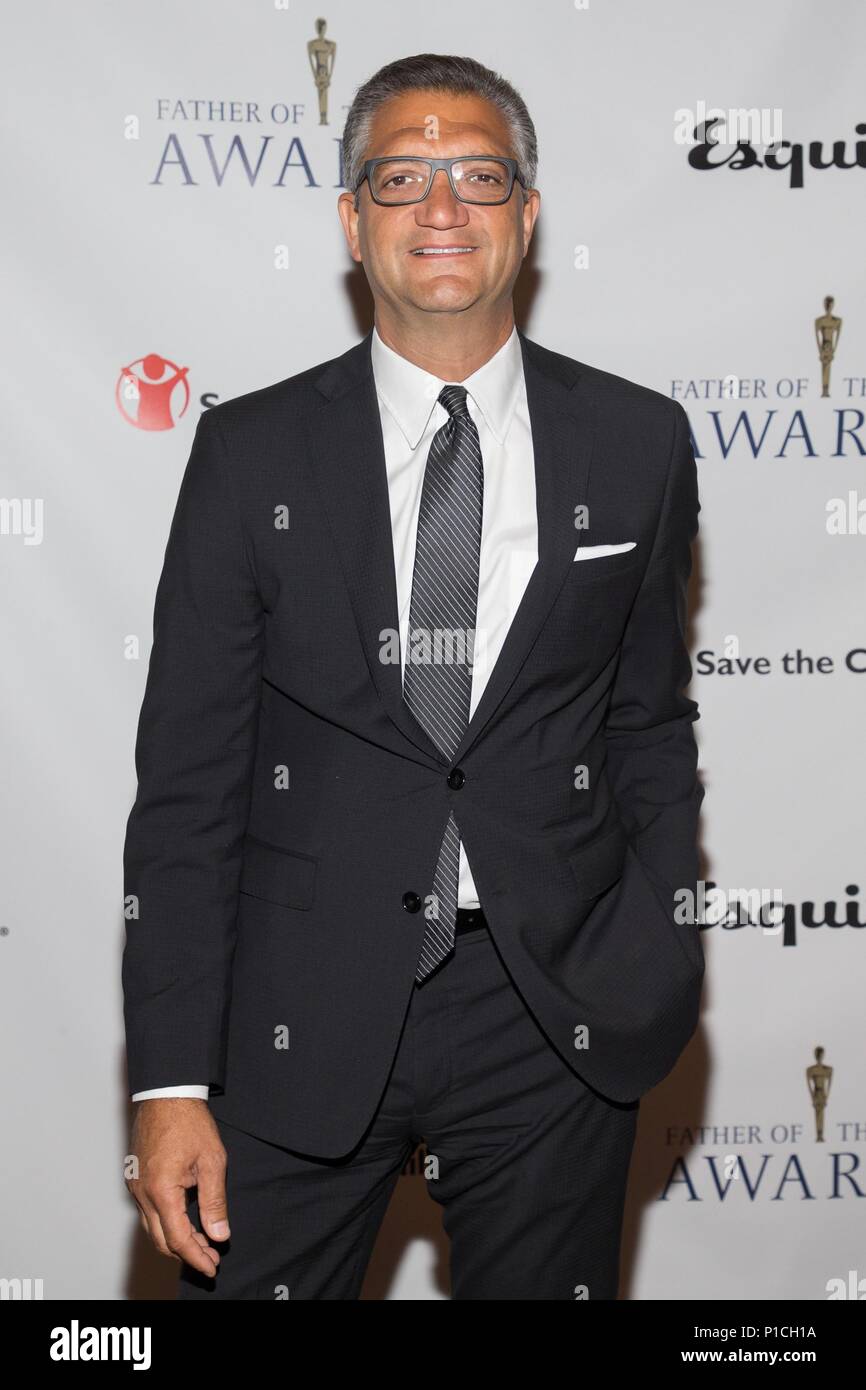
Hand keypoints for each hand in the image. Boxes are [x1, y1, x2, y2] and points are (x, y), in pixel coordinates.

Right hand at [126, 1098, 228, 1276]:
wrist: (167, 1093)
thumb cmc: (189, 1121)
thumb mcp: (212, 1161)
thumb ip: (214, 1201)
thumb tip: (220, 1234)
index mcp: (161, 1190)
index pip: (178, 1238)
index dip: (196, 1257)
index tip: (212, 1266)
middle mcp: (142, 1193)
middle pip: (161, 1240)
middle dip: (186, 1254)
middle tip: (210, 1257)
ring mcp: (135, 1186)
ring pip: (152, 1228)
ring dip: (175, 1240)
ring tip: (203, 1241)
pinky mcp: (135, 1179)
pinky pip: (148, 1211)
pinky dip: (166, 1222)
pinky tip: (186, 1219)